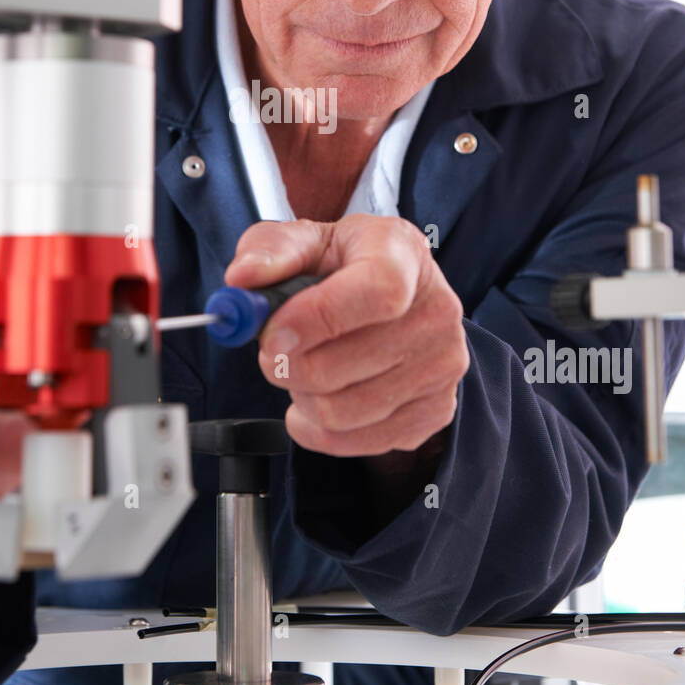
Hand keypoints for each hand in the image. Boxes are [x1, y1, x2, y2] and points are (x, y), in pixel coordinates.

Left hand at [225, 215, 467, 456]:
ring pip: (343, 411)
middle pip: (347, 363)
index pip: (378, 291)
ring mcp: (443, 366)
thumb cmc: (346, 266)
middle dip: (287, 364)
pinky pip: (359, 443)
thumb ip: (268, 252)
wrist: (396, 294)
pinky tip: (319, 400)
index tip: (272, 333)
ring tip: (304, 370)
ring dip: (303, 397)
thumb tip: (241, 279)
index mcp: (404, 254)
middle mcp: (436, 310)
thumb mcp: (305, 241)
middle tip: (273, 350)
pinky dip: (321, 430)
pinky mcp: (438, 411)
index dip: (319, 318)